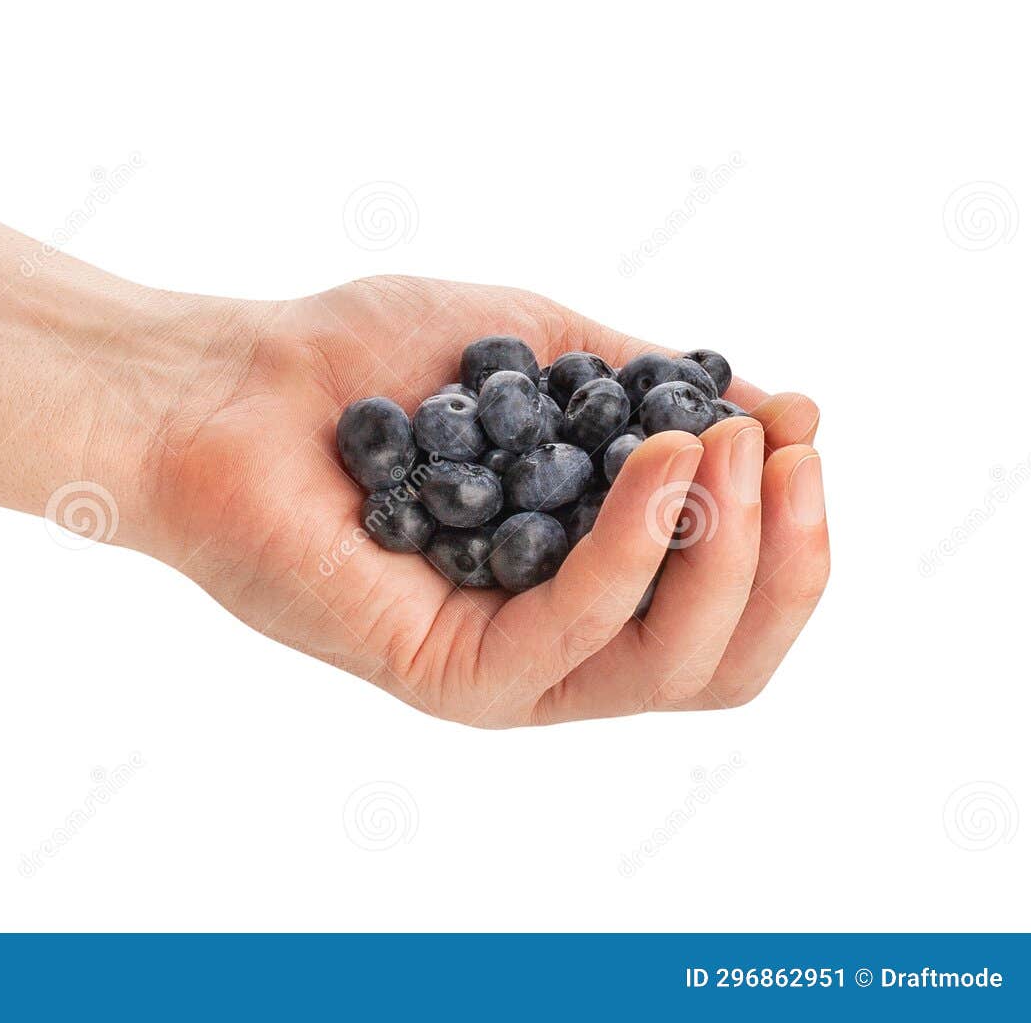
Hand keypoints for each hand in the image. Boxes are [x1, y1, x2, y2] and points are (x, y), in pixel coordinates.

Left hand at [149, 275, 828, 726]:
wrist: (229, 382)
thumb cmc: (363, 359)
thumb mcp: (541, 355)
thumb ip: (651, 395)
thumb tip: (793, 412)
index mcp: (578, 578)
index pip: (729, 603)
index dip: (791, 525)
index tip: (800, 425)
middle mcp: (548, 640)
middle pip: (722, 659)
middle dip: (786, 555)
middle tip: (784, 448)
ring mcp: (499, 669)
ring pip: (672, 668)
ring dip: (726, 550)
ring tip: (727, 445)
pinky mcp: (445, 675)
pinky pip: (575, 636)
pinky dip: (635, 547)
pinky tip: (656, 463)